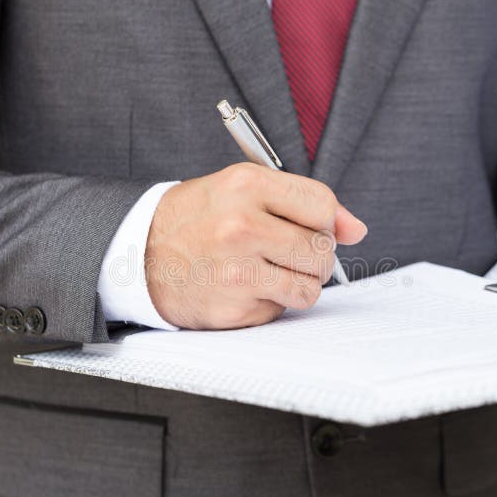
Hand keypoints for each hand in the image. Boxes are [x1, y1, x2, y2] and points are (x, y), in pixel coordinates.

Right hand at [145, 163, 367, 328]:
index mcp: (246, 185)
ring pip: (310, 288)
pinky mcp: (232, 308)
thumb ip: (302, 203)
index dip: (326, 220)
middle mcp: (241, 226)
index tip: (311, 227)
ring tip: (271, 272)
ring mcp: (236, 271)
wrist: (139, 254)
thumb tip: (357, 230)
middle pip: (322, 250)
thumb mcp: (242, 190)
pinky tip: (247, 288)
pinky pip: (281, 310)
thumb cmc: (198, 218)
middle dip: (315, 256)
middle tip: (288, 253)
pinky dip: (272, 303)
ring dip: (299, 284)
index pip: (323, 205)